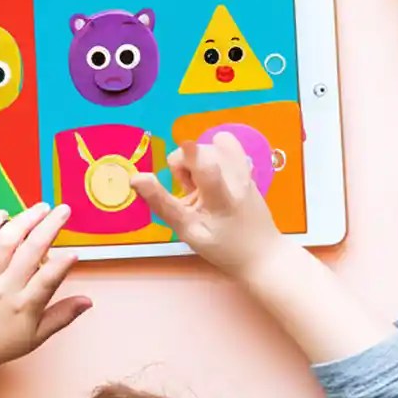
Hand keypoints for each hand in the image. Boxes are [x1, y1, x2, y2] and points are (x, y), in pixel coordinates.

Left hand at [0, 204, 91, 378]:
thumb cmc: (3, 342)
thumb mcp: (37, 336)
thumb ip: (63, 315)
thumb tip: (88, 301)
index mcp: (24, 308)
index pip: (46, 281)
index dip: (61, 265)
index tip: (75, 252)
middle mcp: (3, 290)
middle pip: (29, 252)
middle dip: (49, 227)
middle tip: (63, 211)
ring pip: (4, 242)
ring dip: (23, 220)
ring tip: (40, 208)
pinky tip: (3, 214)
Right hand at [131, 133, 283, 278]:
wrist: (262, 253)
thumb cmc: (223, 247)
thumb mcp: (188, 232)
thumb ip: (162, 204)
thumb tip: (136, 178)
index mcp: (221, 198)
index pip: (206, 166)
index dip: (188, 152)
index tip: (176, 153)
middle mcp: (236, 178)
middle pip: (202, 149)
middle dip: (185, 165)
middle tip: (188, 191)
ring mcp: (245, 171)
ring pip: (214, 144)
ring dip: (199, 158)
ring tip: (201, 184)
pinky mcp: (249, 169)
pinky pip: (225, 147)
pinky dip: (213, 157)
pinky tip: (214, 179)